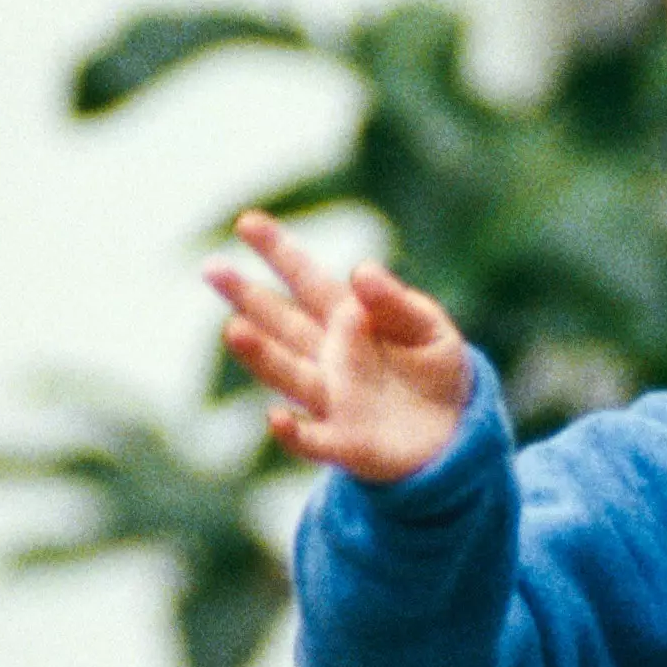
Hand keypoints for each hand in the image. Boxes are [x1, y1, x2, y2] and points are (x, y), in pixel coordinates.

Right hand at [207, 210, 473, 484]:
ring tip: (235, 330)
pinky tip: (276, 418)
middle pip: (281, 322)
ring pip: (287, 373)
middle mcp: (328, 356)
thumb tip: (361, 270)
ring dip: (261, 355)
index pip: (307, 280)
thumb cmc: (436, 371)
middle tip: (212, 268)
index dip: (278, 252)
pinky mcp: (343, 443)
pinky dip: (291, 432)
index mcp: (348, 319)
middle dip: (247, 297)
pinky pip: (311, 439)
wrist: (455, 432)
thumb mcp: (430, 329)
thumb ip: (397, 303)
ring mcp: (331, 399)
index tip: (246, 223)